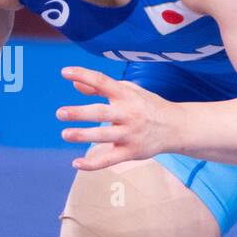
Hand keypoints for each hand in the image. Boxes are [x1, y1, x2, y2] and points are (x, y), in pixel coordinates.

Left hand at [57, 66, 178, 169]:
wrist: (176, 127)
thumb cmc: (147, 106)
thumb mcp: (129, 91)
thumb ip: (101, 88)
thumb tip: (76, 84)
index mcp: (127, 95)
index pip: (103, 82)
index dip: (84, 75)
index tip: (64, 72)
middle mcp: (129, 114)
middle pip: (101, 112)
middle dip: (80, 113)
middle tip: (60, 113)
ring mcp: (130, 134)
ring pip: (104, 136)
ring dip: (83, 135)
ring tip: (65, 134)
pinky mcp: (131, 152)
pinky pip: (109, 160)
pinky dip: (92, 164)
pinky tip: (76, 163)